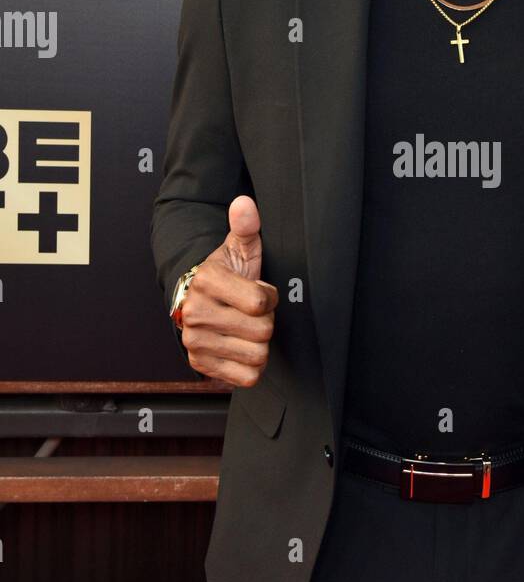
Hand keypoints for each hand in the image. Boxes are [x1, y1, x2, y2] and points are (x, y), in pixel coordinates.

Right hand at [180, 195, 278, 386]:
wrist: (197, 300)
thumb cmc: (225, 275)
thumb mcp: (238, 248)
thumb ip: (245, 226)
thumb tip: (244, 204)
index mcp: (207, 281)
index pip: (260, 302)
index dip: (269, 297)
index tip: (260, 291)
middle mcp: (195, 313)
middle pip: (262, 331)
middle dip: (265, 321)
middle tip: (251, 313)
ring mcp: (195, 341)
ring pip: (257, 355)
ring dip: (258, 343)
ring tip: (245, 328)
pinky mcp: (200, 365)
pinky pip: (247, 377)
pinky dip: (250, 366)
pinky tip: (241, 347)